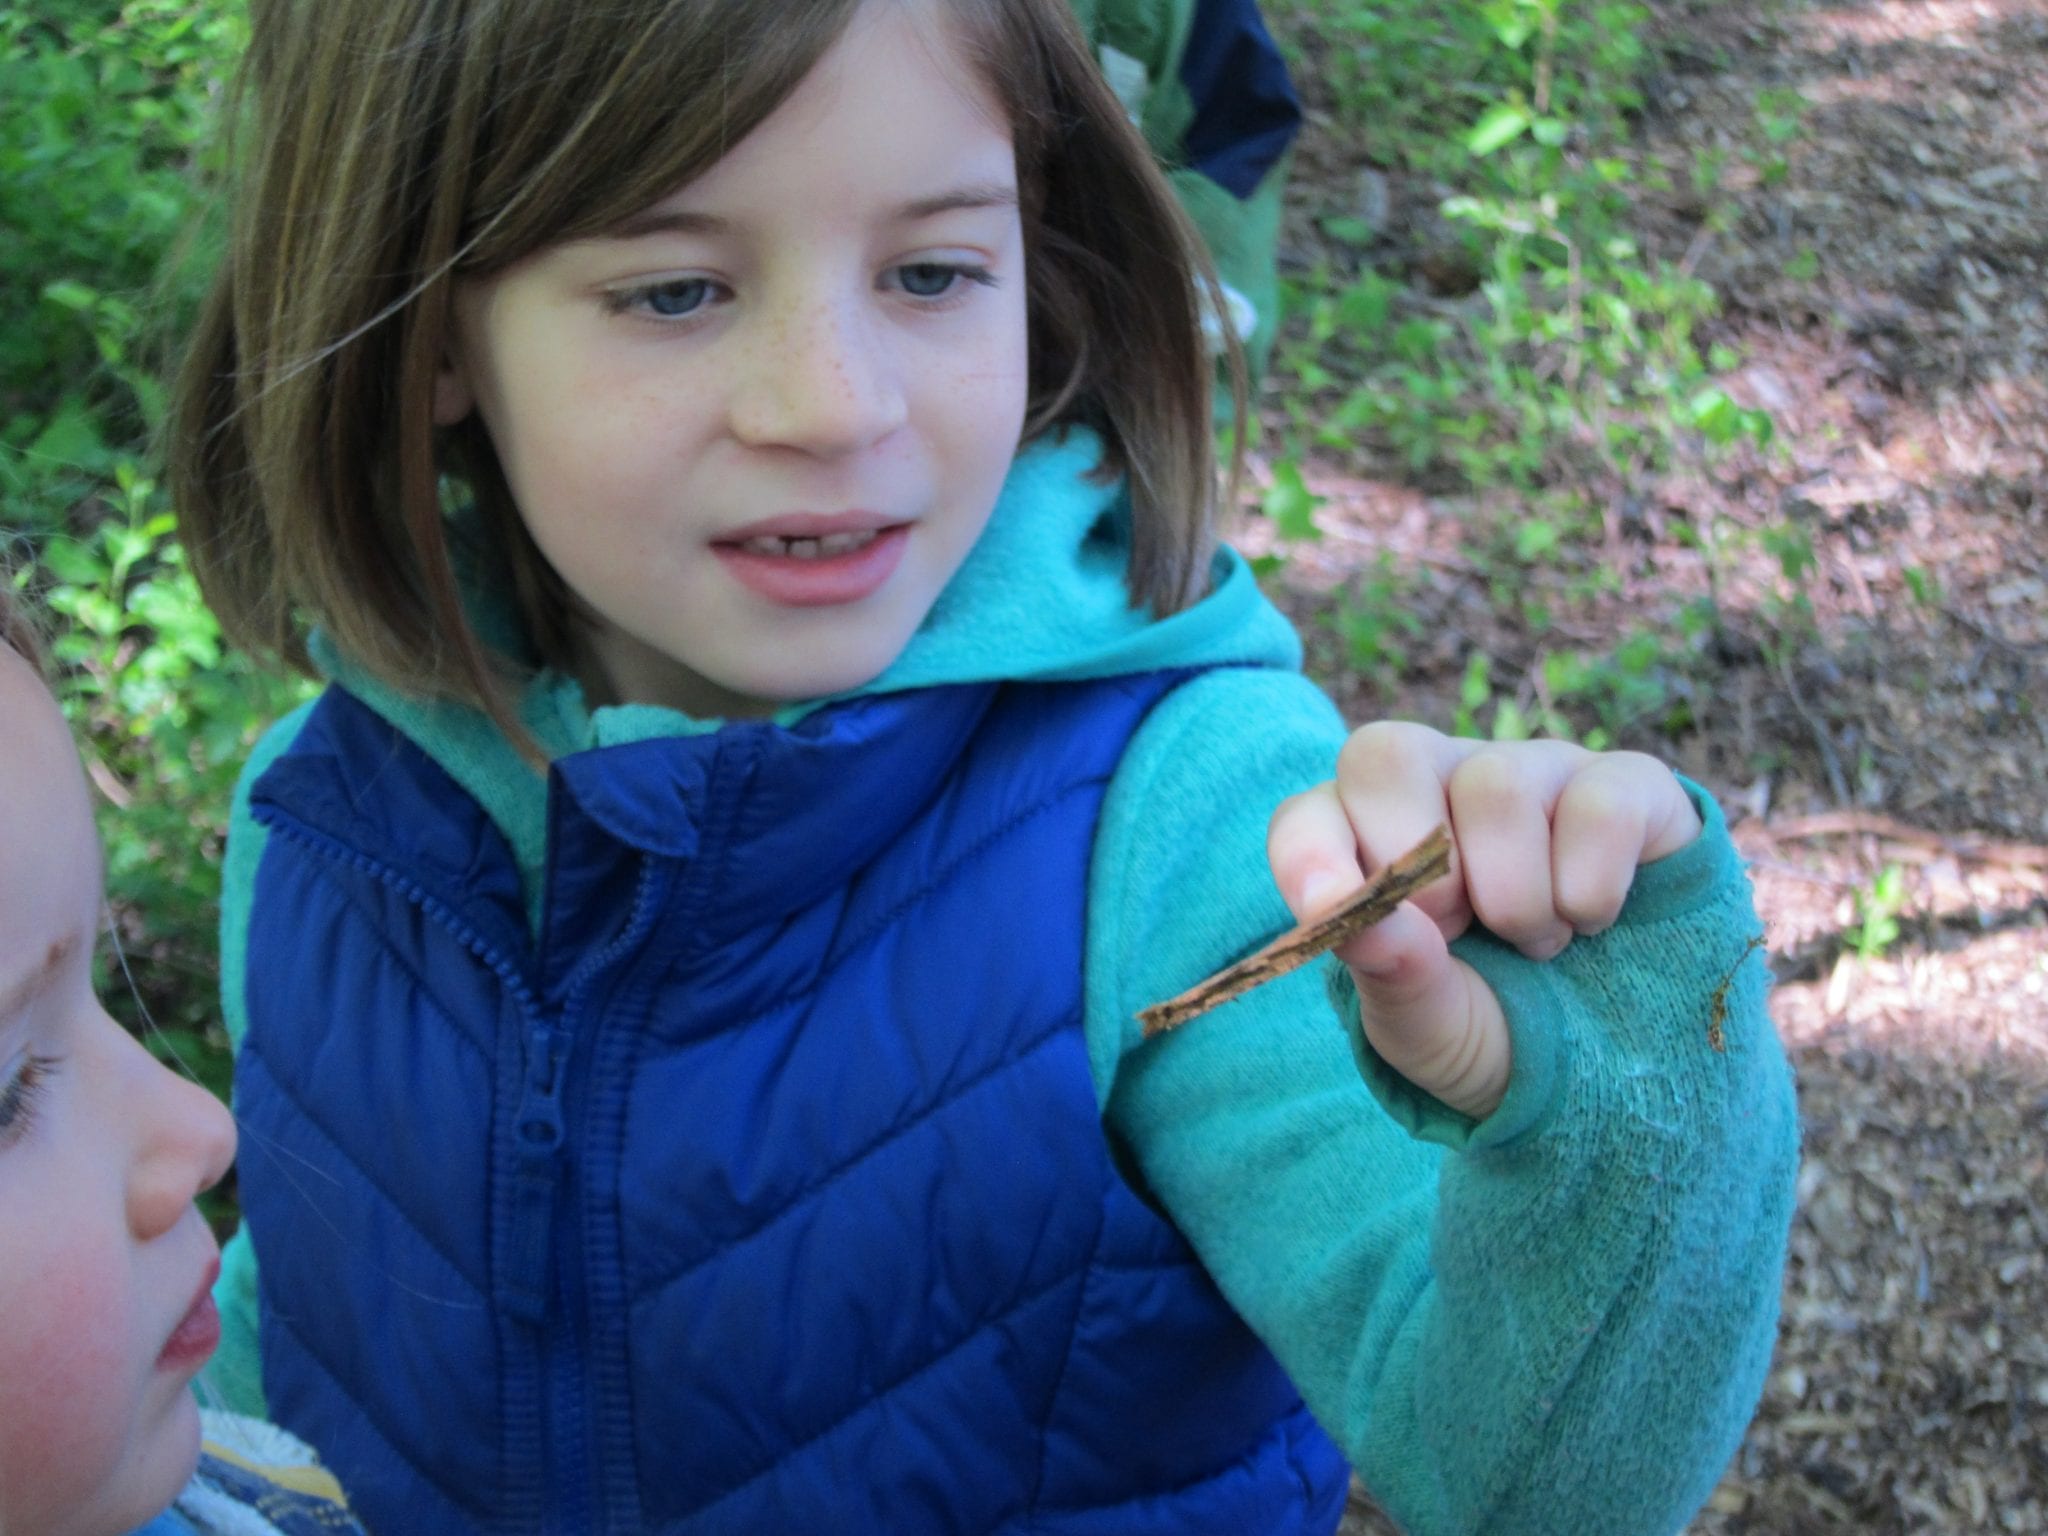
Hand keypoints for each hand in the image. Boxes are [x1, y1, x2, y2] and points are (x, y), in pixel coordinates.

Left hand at [1267, 723, 1701, 1120]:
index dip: (1310, 856)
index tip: (1327, 911)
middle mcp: (1443, 784)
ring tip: (1536, 943)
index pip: (1308, 816)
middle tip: (1456, 931)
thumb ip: (1391, 976)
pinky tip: (1591, 919)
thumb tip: (1360, 920)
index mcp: (1370, 839)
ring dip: (1516, 896)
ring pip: (1497, 784)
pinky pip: (1599, 802)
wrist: (1616, 1063)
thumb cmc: (1496, 1029)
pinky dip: (1591, 886)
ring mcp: (1534, 772)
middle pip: (1388, 754)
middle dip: (1419, 864)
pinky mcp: (1625, 784)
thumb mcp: (1431, 1030)